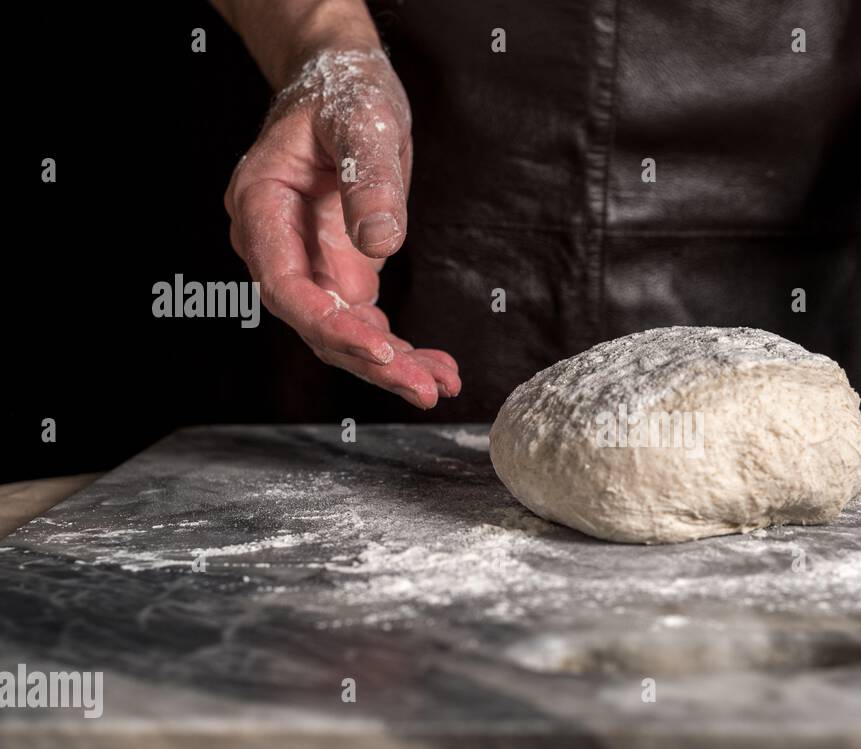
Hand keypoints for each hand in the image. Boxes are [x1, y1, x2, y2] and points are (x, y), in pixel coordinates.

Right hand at [224, 48, 459, 408]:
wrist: (343, 87)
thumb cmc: (344, 93)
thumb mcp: (362, 121)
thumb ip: (368, 177)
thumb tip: (381, 241)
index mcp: (261, 206)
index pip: (285, 285)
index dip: (329, 323)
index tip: (378, 348)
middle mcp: (276, 246)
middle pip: (315, 322)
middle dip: (370, 360)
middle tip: (422, 388)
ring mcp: (307, 265)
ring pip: (341, 333)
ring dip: (390, 366)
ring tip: (440, 386)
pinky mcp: (339, 274)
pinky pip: (364, 322)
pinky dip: (400, 349)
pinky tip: (437, 369)